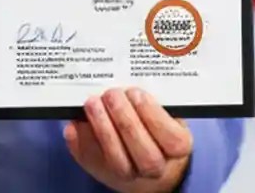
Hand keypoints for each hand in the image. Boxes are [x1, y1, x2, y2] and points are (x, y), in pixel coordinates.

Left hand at [65, 88, 192, 192]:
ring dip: (103, 129)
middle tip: (112, 94)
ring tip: (93, 103)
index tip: (136, 93)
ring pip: (118, 162)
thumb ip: (153, 98)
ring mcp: (129, 175)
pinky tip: (76, 121)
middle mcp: (155, 167)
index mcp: (177, 148)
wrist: (142, 157)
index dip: (152, 116)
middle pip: (145, 154)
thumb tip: (129, 79)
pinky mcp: (102, 172)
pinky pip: (90, 160)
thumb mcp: (164, 110)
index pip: (172, 139)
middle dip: (125, 121)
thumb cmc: (154, 124)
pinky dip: (81, 139)